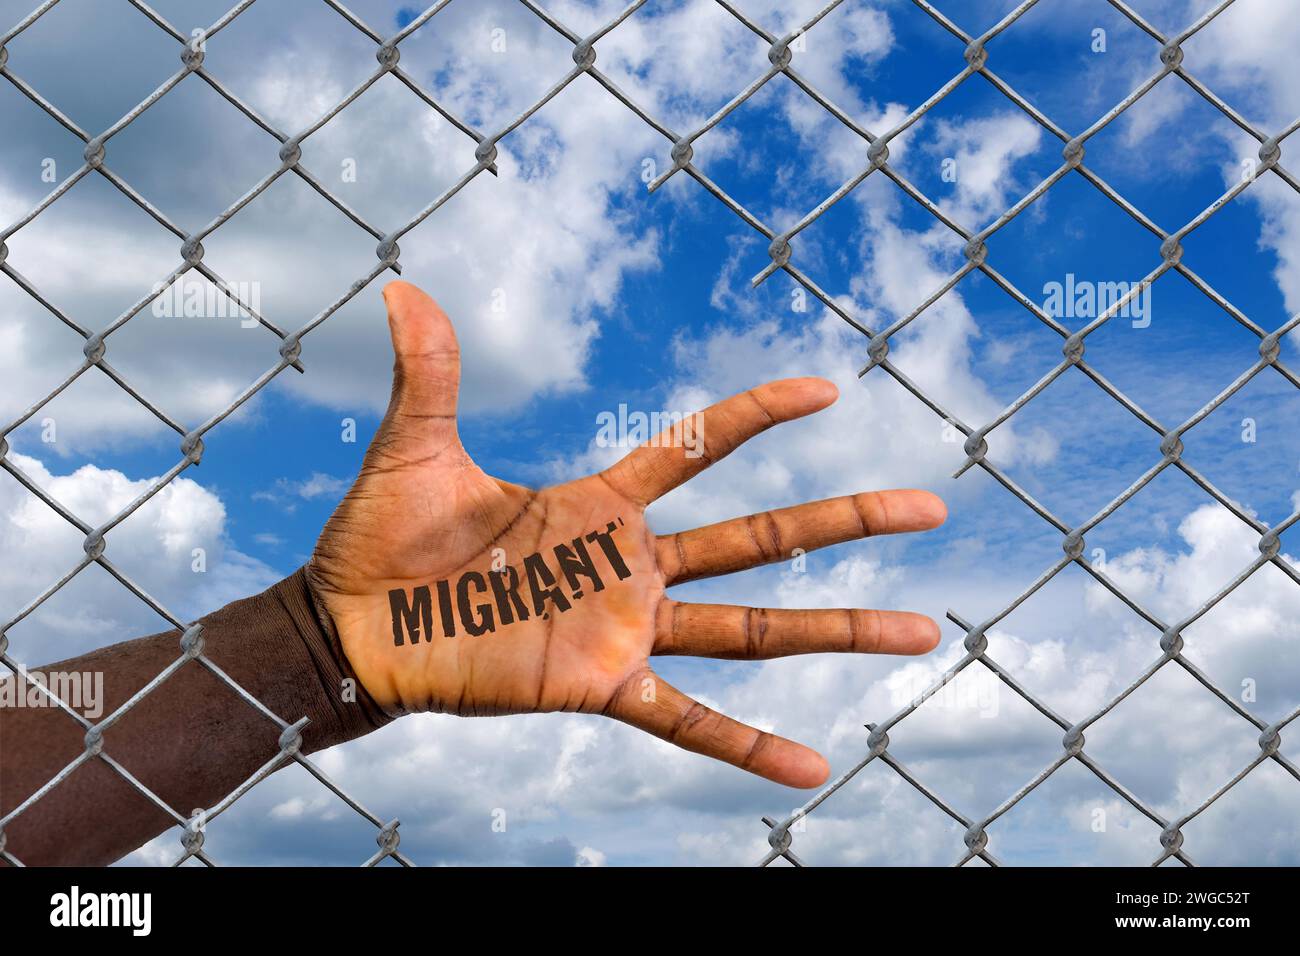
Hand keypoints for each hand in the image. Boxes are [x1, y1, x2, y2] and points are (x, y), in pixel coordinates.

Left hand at [307, 281, 946, 787]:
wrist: (352, 630)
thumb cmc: (379, 538)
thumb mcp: (415, 448)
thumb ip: (430, 372)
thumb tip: (402, 287)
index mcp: (598, 501)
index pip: (698, 447)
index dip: (760, 415)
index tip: (829, 390)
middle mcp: (629, 564)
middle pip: (761, 536)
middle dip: (844, 519)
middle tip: (930, 506)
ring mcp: (625, 627)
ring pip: (753, 626)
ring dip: (835, 628)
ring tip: (919, 631)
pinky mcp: (601, 684)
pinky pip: (688, 720)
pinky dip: (748, 745)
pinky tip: (814, 765)